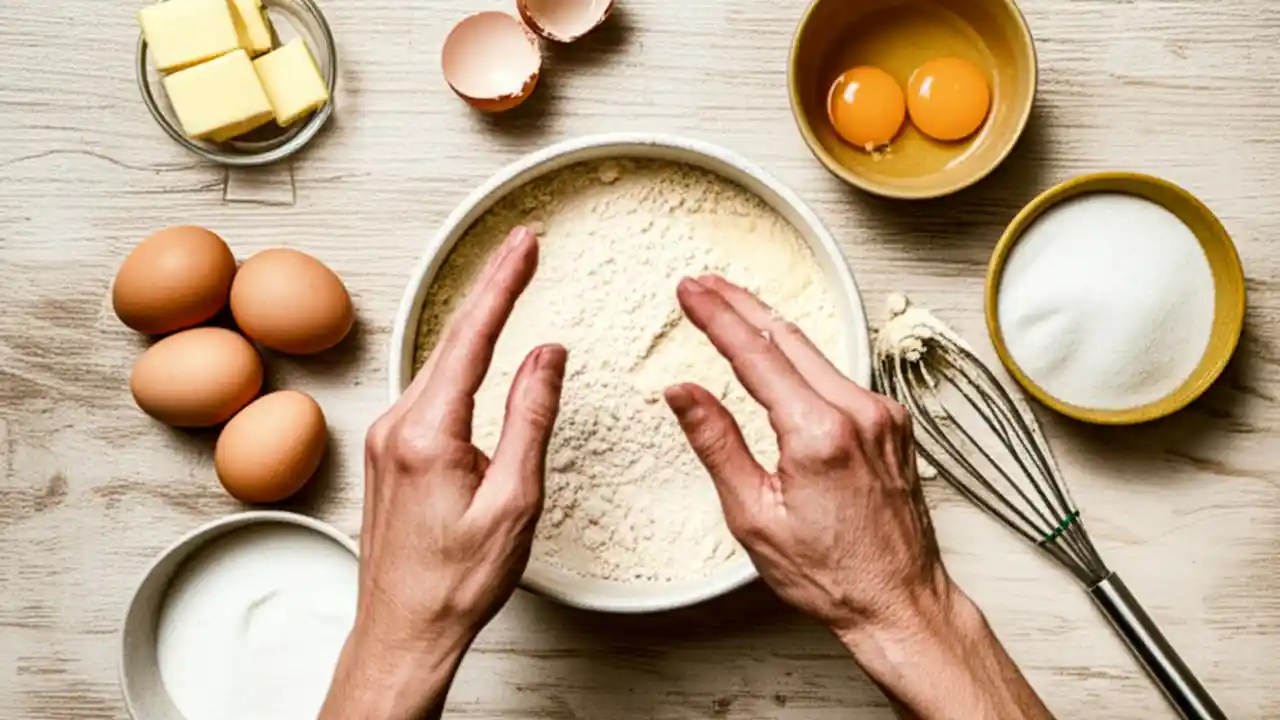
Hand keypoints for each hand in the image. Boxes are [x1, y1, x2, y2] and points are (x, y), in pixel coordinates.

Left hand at [321, 227, 566, 719]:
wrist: (404, 630)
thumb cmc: (459, 581)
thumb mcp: (514, 500)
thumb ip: (530, 418)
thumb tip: (546, 354)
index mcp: (428, 434)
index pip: (472, 339)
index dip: (502, 284)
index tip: (525, 245)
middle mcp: (396, 427)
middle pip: (452, 341)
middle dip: (491, 291)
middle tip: (524, 247)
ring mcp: (385, 439)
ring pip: (439, 366)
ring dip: (475, 328)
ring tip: (507, 285)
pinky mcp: (387, 454)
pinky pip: (429, 393)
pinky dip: (459, 364)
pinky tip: (476, 355)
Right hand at [665, 276, 1050, 719]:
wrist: (900, 601)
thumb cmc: (832, 574)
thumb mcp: (754, 515)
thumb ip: (717, 443)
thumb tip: (684, 393)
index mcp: (819, 434)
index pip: (755, 354)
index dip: (716, 316)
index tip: (691, 292)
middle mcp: (859, 413)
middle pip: (789, 337)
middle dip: (741, 304)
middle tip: (704, 284)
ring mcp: (882, 415)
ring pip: (817, 352)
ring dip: (771, 326)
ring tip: (734, 306)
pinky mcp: (893, 424)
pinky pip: (840, 375)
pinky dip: (804, 357)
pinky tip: (783, 351)